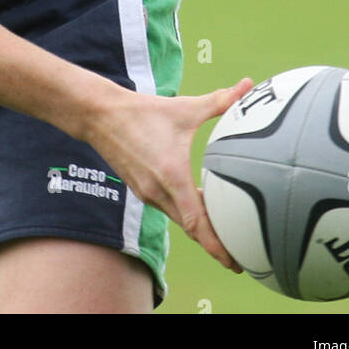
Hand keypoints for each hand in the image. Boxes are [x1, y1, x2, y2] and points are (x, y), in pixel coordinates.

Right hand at [88, 77, 253, 271]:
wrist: (101, 116)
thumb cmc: (144, 112)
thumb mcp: (184, 108)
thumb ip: (219, 100)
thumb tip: (247, 85)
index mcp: (172, 175)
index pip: (197, 222)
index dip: (217, 245)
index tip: (235, 262)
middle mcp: (158, 191)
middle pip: (191, 228)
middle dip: (215, 246)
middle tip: (240, 259)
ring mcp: (148, 193)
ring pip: (180, 219)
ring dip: (200, 230)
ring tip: (225, 238)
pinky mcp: (141, 190)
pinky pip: (168, 209)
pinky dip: (186, 215)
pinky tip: (199, 209)